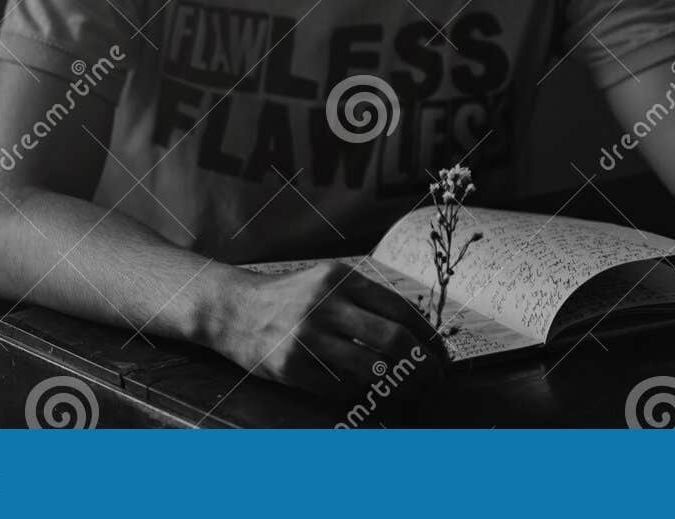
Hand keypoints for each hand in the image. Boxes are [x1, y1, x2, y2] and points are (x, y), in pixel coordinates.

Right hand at [217, 261, 447, 399]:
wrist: (233, 309)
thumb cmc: (291, 296)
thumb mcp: (328, 280)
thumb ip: (366, 298)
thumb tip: (418, 329)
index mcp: (341, 278)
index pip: (400, 309)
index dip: (428, 336)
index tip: (441, 354)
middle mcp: (325, 304)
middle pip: (393, 340)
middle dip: (422, 365)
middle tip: (436, 379)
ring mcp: (307, 337)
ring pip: (372, 368)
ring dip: (401, 386)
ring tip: (414, 392)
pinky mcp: (292, 367)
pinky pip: (341, 387)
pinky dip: (365, 394)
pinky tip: (376, 395)